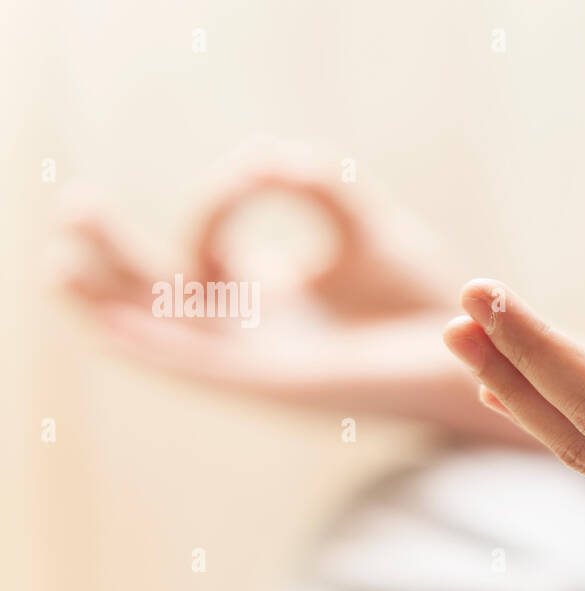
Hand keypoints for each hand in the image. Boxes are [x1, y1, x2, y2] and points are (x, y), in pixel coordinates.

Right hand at [53, 153, 526, 442]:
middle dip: (115, 254)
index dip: (217, 203)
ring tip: (62, 262)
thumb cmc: (420, 294)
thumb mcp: (363, 222)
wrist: (470, 348)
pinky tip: (114, 320)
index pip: (208, 247)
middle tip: (75, 206)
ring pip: (167, 333)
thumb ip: (314, 185)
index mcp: (271, 299)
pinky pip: (202, 366)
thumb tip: (261, 160)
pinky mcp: (277, 385)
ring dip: (113, 301)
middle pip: (163, 295)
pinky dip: (156, 345)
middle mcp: (256, 332)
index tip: (263, 172)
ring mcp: (261, 361)